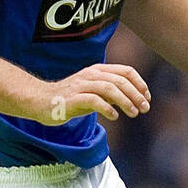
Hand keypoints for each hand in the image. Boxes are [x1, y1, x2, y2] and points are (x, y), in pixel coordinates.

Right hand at [29, 63, 150, 126]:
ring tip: (134, 113)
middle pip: (120, 80)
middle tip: (145, 108)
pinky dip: (107, 108)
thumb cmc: (69, 99)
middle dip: (136, 94)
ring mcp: (81, 85)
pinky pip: (94, 100)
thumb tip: (133, 98)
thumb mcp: (93, 93)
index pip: (126, 71)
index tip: (147, 98)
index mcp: (98, 71)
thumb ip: (110, 93)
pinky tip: (114, 117)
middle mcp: (91, 75)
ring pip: (109, 88)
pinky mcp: (73, 98)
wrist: (40, 101)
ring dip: (125, 101)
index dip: (140, 84)